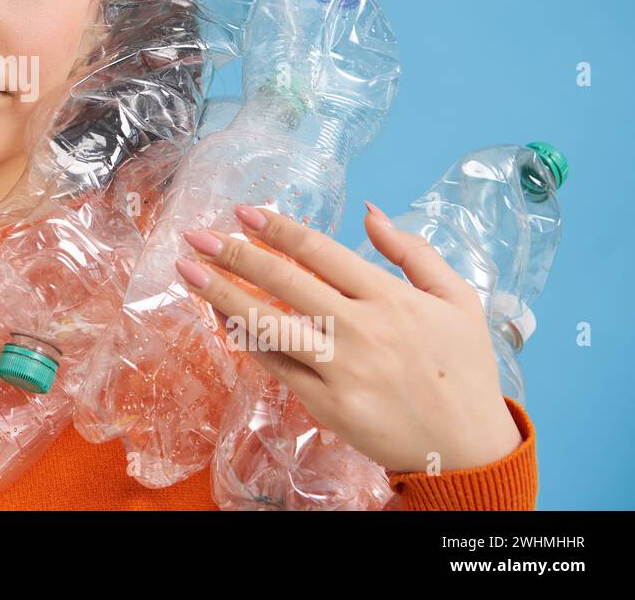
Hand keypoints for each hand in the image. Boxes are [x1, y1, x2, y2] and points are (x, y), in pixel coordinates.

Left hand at [175, 202, 524, 473]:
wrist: (470, 449)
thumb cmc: (464, 370)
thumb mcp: (457, 299)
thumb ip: (412, 250)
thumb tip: (368, 211)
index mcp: (390, 298)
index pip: (320, 252)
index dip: (278, 229)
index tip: (243, 212)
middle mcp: (361, 329)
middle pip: (284, 282)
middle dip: (234, 254)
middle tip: (196, 234)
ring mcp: (341, 369)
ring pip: (269, 324)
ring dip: (222, 294)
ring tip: (188, 271)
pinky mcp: (327, 405)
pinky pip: (275, 366)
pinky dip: (245, 340)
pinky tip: (220, 319)